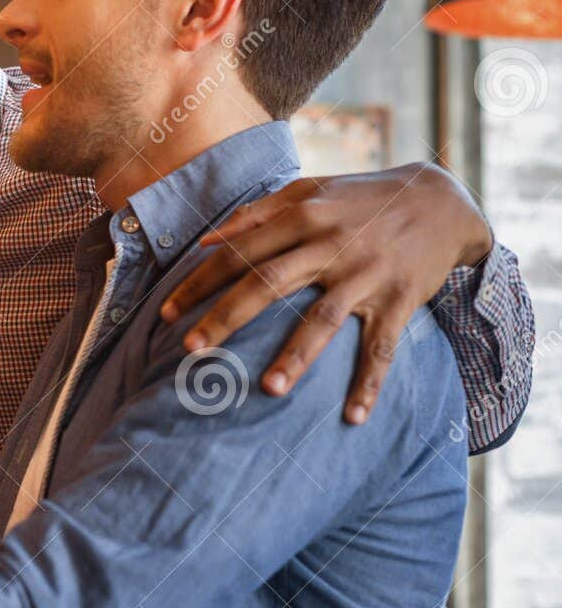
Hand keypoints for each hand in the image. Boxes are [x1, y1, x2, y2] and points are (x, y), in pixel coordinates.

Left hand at [161, 162, 492, 423]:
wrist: (442, 200)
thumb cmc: (361, 198)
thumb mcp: (309, 190)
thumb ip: (257, 213)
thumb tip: (206, 240)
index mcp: (302, 217)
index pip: (238, 253)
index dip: (199, 283)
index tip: (165, 314)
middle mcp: (331, 245)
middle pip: (269, 284)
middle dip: (226, 317)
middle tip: (190, 351)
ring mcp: (367, 275)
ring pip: (324, 320)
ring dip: (297, 356)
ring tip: (268, 390)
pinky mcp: (400, 300)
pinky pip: (382, 347)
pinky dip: (369, 382)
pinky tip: (353, 416)